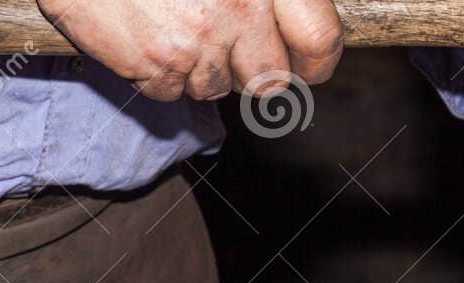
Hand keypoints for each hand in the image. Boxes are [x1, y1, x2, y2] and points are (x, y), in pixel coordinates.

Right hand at [38, 0, 343, 101]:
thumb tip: (299, 26)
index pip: (319, 39)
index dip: (316, 60)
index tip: (306, 61)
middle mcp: (237, 9)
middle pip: (271, 81)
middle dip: (255, 70)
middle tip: (233, 45)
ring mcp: (195, 43)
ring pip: (218, 88)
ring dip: (202, 67)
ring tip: (174, 19)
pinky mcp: (153, 66)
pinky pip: (172, 92)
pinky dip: (160, 71)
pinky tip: (144, 30)